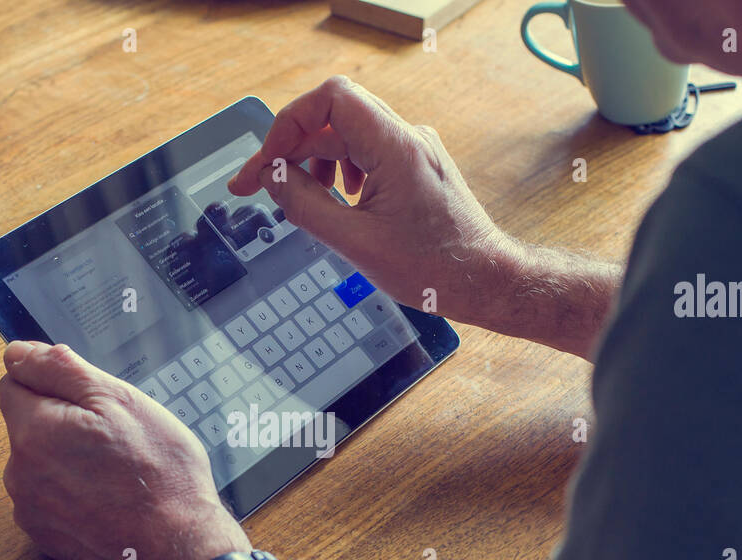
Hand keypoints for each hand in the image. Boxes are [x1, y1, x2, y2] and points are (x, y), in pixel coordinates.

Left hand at [0, 341, 250, 559]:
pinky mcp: (44, 538)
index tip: (89, 402)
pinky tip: (107, 499)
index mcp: (33, 431)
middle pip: (27, 425)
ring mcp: (30, 509)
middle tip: (113, 438)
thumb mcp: (120, 400)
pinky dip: (71, 494)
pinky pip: (48, 499)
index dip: (53, 384)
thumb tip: (17, 352)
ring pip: (39, 463)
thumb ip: (59, 369)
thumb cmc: (160, 475)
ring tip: (114, 473)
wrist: (179, 550)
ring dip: (66, 460)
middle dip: (60, 424)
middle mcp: (19, 472)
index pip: (12, 383)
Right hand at [228, 75, 514, 323]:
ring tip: (303, 195)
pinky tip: (339, 198)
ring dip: (315, 158)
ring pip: (348, 133)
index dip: (289, 122)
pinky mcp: (416, 164)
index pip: (331, 98)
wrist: (484, 279)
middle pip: (333, 116)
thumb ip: (304, 205)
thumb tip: (271, 178)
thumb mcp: (354, 243)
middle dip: (291, 147)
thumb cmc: (433, 268)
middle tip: (258, 184)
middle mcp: (408, 137)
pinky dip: (340, 167)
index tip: (268, 162)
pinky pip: (367, 149)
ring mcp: (414, 148)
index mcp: (396, 148)